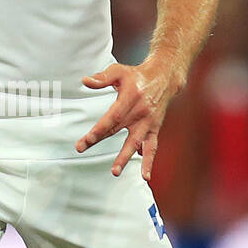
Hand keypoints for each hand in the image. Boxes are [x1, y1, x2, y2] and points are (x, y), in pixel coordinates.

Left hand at [76, 59, 184, 178]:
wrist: (164, 78)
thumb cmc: (138, 76)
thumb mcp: (120, 71)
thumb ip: (103, 77)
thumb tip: (85, 81)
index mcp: (130, 97)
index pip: (112, 116)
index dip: (98, 129)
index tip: (84, 140)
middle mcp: (140, 112)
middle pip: (117, 129)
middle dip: (99, 140)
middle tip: (82, 148)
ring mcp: (148, 122)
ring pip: (135, 142)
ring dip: (125, 157)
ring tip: (115, 172)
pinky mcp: (154, 128)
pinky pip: (152, 147)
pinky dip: (149, 161)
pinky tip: (145, 176)